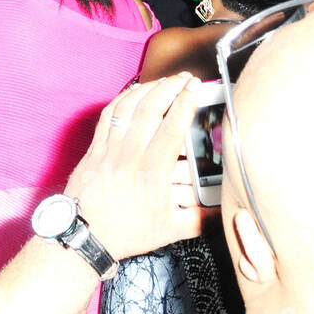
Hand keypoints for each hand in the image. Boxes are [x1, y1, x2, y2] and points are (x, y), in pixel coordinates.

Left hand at [63, 75, 205, 261]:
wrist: (85, 234)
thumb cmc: (126, 232)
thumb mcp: (172, 231)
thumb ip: (203, 219)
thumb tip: (228, 211)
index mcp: (153, 172)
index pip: (173, 127)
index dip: (186, 103)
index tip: (196, 89)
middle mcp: (130, 155)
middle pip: (151, 109)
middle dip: (170, 87)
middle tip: (184, 79)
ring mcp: (109, 148)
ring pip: (128, 107)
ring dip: (148, 89)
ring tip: (163, 82)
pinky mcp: (94, 148)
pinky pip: (108, 115)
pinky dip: (122, 99)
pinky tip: (134, 94)